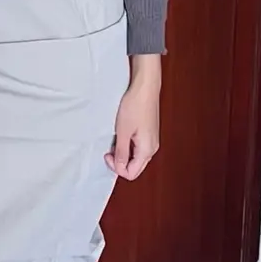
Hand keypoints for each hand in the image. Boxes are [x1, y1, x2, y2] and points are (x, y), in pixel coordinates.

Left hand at [106, 57, 160, 179]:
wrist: (145, 88)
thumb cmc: (135, 106)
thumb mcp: (123, 132)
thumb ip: (121, 153)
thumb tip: (119, 168)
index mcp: (147, 150)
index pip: (131, 173)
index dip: (116, 168)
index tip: (107, 155)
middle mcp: (152, 148)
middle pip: (135, 167)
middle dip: (120, 163)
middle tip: (109, 150)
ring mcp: (152, 140)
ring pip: (136, 158)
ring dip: (123, 153)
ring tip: (115, 140)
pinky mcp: (149, 133)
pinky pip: (138, 147)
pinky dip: (128, 146)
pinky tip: (122, 134)